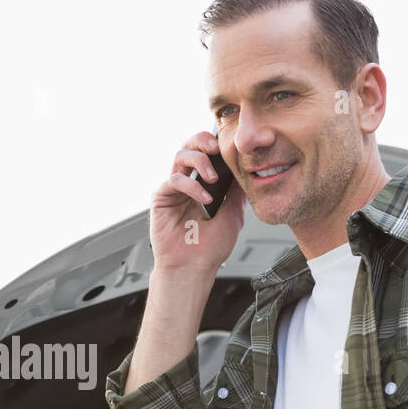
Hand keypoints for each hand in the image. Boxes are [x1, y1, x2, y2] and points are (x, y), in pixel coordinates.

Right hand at [148, 130, 244, 277]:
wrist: (193, 268)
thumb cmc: (211, 247)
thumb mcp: (234, 214)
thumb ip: (237, 190)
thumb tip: (246, 166)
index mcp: (204, 183)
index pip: (208, 153)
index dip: (217, 144)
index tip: (231, 145)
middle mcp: (188, 181)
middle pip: (190, 145)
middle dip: (203, 140)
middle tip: (216, 147)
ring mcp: (174, 188)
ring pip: (180, 155)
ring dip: (199, 160)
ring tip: (212, 178)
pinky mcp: (162, 197)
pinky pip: (174, 179)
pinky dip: (191, 185)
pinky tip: (203, 198)